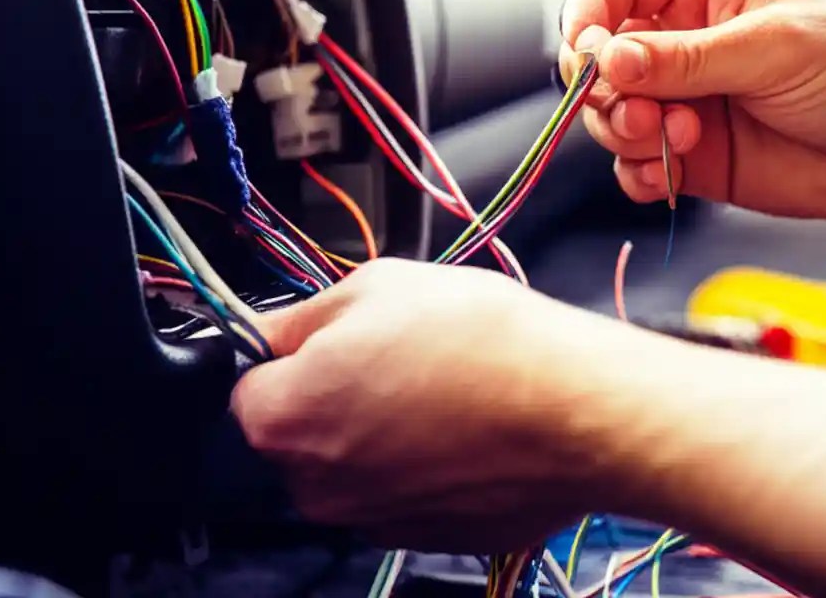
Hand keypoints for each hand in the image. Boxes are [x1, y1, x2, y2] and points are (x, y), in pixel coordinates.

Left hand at [231, 259, 624, 551]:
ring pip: (356, 469)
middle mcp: (316, 486)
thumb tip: (277, 331)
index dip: (293, 357)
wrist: (575, 407)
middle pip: (301, 435)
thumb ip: (305, 315)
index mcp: (285, 418)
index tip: (333, 341)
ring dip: (381, 435)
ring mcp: (374, 521)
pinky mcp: (430, 539)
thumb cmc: (480, 341)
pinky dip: (426, 468)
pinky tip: (469, 430)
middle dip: (335, 399)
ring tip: (444, 391)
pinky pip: (406, 497)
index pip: (250, 387)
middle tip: (399, 357)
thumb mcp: (378, 285)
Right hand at [559, 0, 825, 220]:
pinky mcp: (694, 157)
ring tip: (673, 138)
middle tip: (638, 112)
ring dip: (624, 131)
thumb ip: (686, 58)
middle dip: (607, 88)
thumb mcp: (772, 48)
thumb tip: (609, 59)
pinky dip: (639, 174)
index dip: (590, 12)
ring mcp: (688, 100)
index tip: (585, 50)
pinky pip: (636, 166)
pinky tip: (668, 173)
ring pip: (613, 114)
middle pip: (603, 57)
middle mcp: (687, 40)